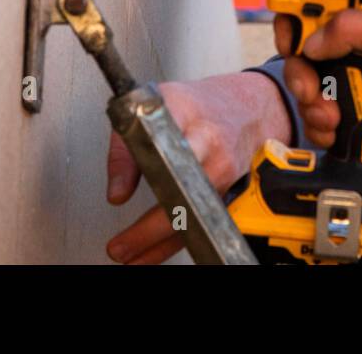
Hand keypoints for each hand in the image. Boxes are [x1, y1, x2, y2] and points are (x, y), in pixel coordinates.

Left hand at [105, 72, 289, 263]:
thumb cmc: (195, 107)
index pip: (164, 143)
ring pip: (193, 215)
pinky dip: (176, 241)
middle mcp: (211, 144)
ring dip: (159, 244)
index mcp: (187, 114)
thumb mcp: (151, 108)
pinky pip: (202, 221)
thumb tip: (117, 192)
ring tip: (129, 255)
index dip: (142, 170)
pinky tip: (153, 251)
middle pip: (182, 191)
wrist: (244, 108)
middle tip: (119, 246)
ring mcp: (226, 171)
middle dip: (149, 228)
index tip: (118, 196)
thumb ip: (127, 146)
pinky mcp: (232, 191)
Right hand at [275, 11, 361, 170]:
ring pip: (304, 78)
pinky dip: (317, 121)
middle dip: (300, 66)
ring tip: (330, 115)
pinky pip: (313, 109)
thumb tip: (310, 44)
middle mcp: (357, 39)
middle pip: (304, 41)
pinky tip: (335, 128)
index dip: (299, 11)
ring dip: (310, 99)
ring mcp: (349, 73)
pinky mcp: (345, 104)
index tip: (291, 33)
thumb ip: (353, 27)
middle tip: (308, 85)